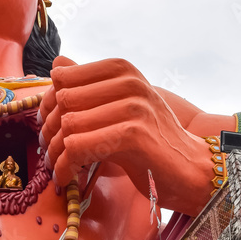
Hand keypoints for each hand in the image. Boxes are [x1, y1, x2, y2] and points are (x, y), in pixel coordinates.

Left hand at [39, 56, 199, 194]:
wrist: (191, 168)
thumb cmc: (152, 140)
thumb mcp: (121, 105)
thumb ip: (90, 85)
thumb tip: (57, 63)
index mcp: (122, 70)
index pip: (63, 78)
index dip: (49, 105)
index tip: (50, 127)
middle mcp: (129, 82)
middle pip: (63, 101)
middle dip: (49, 131)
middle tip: (49, 153)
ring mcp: (132, 107)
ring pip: (69, 125)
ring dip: (55, 153)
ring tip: (57, 166)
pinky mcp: (132, 135)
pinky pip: (78, 147)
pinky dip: (65, 166)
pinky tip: (67, 176)